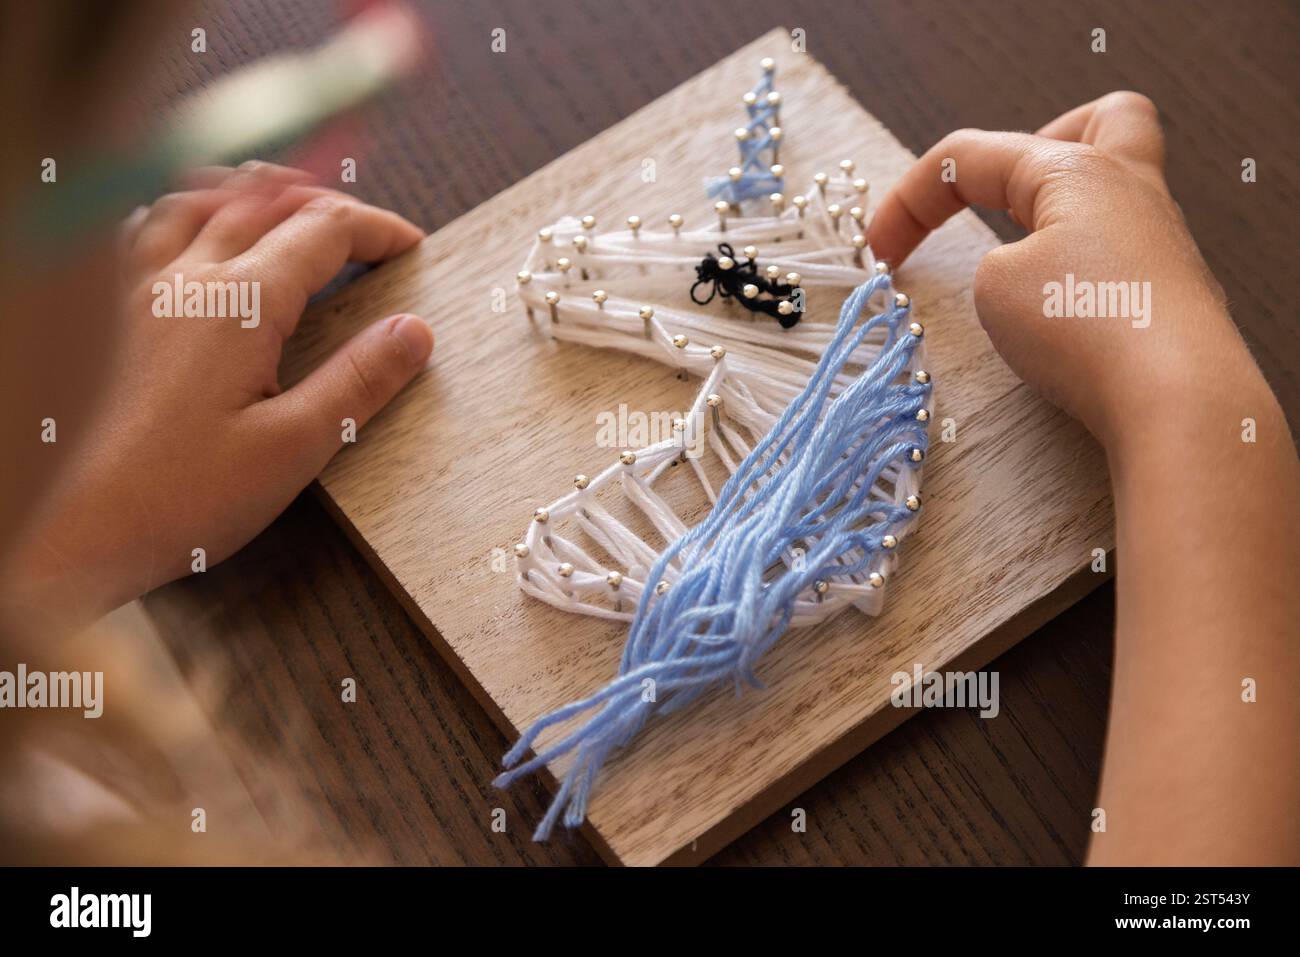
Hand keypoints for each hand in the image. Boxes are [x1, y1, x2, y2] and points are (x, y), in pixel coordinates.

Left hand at [5, 161, 430, 625]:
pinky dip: (186, 212)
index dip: (377, 230)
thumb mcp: (293, 448)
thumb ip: (358, 383)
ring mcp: (135, 288)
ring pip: (200, 200)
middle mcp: (184, 279)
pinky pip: (144, 228)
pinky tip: (194, 231)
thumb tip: (413, 332)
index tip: (409, 246)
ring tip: (288, 205)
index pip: (325, 232)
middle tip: (364, 232)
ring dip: (254, 194)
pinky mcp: (107, 312)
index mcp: (239, 305)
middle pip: (265, 201)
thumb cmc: (176, 499)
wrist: (71, 531)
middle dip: (326, 204)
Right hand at [868, 91, 1264, 448]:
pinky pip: (1122, 258)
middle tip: (1004, 193)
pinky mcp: (1171, 299)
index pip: (972, 156)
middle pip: (1103, 122)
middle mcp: (1131, 193)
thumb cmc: (1086, 324)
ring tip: (1019, 262)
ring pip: (1117, 192)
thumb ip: (993, 264)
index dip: (909, 199)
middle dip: (1045, 142)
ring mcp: (1160, 245)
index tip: (876, 251)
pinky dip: (1080, 273)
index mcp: (1078, 171)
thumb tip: (1018, 271)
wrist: (1178, 399)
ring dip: (1059, 217)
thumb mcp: (998, 285)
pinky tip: (1062, 317)